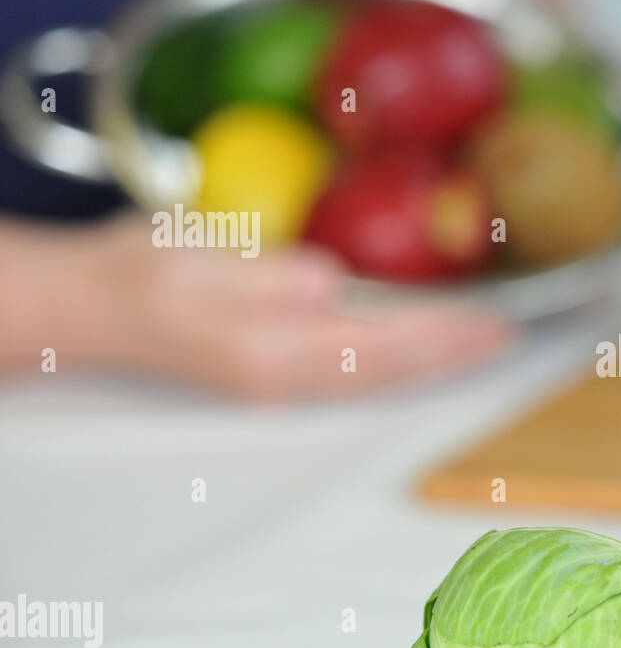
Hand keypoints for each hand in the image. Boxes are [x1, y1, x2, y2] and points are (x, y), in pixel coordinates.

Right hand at [0, 214, 510, 398]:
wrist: (87, 311)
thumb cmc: (133, 277)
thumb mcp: (193, 258)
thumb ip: (267, 275)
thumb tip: (332, 285)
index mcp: (264, 351)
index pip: (374, 346)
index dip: (436, 336)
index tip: (486, 324)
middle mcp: (280, 382)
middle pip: (385, 373)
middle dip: (449, 357)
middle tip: (505, 338)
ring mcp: (278, 389)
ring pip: (374, 381)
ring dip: (431, 364)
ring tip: (480, 344)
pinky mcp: (275, 380)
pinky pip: (354, 378)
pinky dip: (398, 365)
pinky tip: (422, 350)